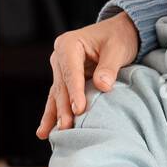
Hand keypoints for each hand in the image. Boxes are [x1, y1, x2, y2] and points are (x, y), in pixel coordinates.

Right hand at [35, 13, 139, 138]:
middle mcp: (59, 56)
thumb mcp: (118, 49)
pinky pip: (59, 98)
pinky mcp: (65, 79)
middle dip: (63, 108)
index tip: (79, 109)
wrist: (120, 32)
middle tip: (66, 127)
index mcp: (69, 44)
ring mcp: (60, 69)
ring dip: (54, 115)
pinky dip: (55, 113)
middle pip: (61, 86)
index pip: (71, 71)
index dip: (75, 91)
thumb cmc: (119, 37)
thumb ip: (109, 67)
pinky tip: (45, 130)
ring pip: (56, 94)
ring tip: (46, 134)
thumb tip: (103, 86)